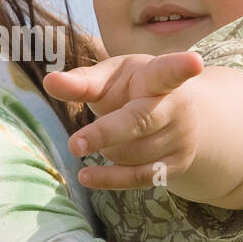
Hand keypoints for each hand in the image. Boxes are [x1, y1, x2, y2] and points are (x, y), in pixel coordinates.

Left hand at [42, 51, 204, 189]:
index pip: (169, 71)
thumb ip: (82, 81)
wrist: (178, 115)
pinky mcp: (177, 164)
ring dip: (107, 149)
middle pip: (140, 121)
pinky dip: (109, 179)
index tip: (193, 62)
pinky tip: (86, 176)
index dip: (181, 66)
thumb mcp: (111, 77)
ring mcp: (181, 137)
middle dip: (107, 133)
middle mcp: (176, 106)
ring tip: (103, 138)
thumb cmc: (135, 89)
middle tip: (74, 145)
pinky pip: (139, 177)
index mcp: (158, 76)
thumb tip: (49, 81)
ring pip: (132, 153)